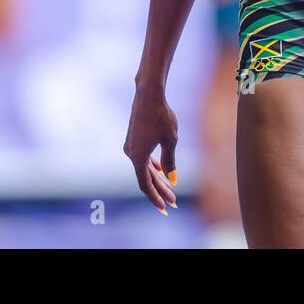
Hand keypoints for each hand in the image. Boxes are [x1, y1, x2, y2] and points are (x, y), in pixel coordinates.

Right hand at [123, 85, 178, 214]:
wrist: (148, 95)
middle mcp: (130, 154)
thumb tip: (171, 180)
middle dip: (160, 191)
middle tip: (173, 204)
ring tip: (171, 191)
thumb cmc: (161, 117)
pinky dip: (152, 166)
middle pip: (145, 178)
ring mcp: (130, 146)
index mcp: (138, 157)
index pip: (145, 185)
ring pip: (144, 168)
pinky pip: (143, 158)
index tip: (165, 208)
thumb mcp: (171, 141)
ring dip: (157, 179)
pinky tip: (161, 171)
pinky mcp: (133, 139)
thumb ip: (170, 162)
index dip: (155, 198)